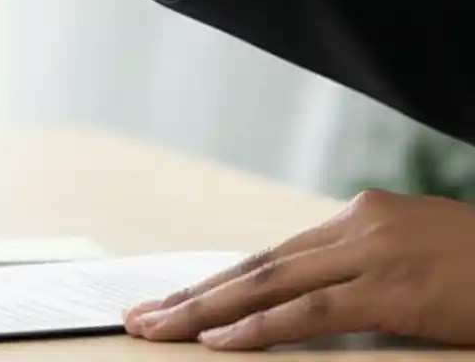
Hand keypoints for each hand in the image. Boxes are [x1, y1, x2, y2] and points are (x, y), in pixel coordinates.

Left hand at [123, 190, 474, 349]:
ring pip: (269, 285)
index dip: (217, 282)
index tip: (172, 302)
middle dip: (192, 294)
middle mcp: (356, 228)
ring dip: (205, 311)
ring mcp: (374, 256)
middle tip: (140, 316)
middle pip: (255, 266)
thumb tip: (308, 301)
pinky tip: (220, 340)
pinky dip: (260, 327)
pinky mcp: (395, 292)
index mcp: (359, 218)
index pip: (270, 256)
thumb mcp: (419, 260)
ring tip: (157, 329)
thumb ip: (365, 273)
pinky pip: (312, 312)